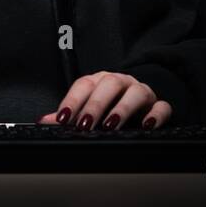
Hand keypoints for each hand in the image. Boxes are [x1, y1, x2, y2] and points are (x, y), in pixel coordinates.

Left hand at [35, 71, 172, 129]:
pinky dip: (155, 115)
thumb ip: (68, 115)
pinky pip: (161, 106)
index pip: (84, 84)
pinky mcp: (157, 105)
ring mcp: (141, 91)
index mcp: (100, 81)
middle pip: (109, 84)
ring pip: (135, 92)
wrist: (141, 100)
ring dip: (122, 108)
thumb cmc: (110, 103)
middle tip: (85, 124)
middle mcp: (121, 82)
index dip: (72, 100)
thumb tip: (44, 121)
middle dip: (96, 105)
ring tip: (111, 125)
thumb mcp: (87, 108)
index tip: (63, 118)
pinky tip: (147, 125)